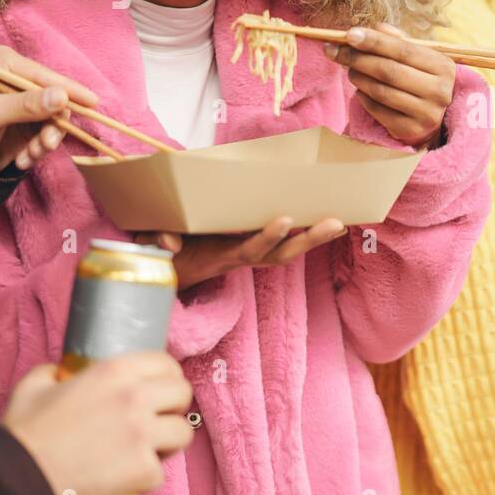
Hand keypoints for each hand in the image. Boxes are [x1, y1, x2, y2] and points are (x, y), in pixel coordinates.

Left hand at [0, 45, 99, 174]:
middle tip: (45, 144)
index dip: (70, 90)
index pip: (46, 76)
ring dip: (46, 141)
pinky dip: (39, 149)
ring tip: (30, 155)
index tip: (91, 103)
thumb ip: (25, 105)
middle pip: (57, 99)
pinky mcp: (31, 124)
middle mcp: (20, 80)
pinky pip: (49, 135)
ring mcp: (27, 103)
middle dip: (52, 125)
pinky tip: (24, 159)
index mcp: (6, 65)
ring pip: (56, 120)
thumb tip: (62, 96)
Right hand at [2, 352, 193, 494]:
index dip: (166, 377)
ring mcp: (142, 434)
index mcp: (113, 372)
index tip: (160, 389)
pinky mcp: (143, 469)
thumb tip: (59, 372)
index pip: (165, 363)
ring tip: (146, 450)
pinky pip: (160, 472)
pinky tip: (123, 477)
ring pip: (183, 433)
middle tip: (157, 420)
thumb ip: (53, 372)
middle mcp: (134, 398)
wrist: (16, 480)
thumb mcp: (34, 387)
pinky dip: (144, 478)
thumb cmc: (23, 436)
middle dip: (173, 408)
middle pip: (183, 394)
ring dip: (167, 443)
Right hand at [138, 216, 346, 291]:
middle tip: (336, 223)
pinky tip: (327, 224)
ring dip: (313, 239)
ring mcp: (246, 254)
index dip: (266, 237)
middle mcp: (239, 257)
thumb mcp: (153, 246)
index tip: (284, 220)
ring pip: (285, 252)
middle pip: (280, 253)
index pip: (247, 248)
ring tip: (341, 223)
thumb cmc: (161, 254)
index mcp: (219, 257)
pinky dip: (302, 236)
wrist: (162, 273)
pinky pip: (281, 245)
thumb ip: (157, 241)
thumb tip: (168, 244)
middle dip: (308, 240)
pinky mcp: (248, 248)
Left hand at [325, 24, 454, 147]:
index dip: (375, 41)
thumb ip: (397, 40)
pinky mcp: (410, 130)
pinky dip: (363, 97)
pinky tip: (360, 89)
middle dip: (358, 59)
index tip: (350, 35)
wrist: (431, 114)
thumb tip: (374, 28)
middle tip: (336, 51)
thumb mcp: (416, 56)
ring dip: (358, 77)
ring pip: (381, 91)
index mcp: (443, 66)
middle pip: (389, 71)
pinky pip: (377, 110)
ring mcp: (426, 113)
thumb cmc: (420, 78)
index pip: (404, 50)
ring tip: (350, 69)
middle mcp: (439, 91)